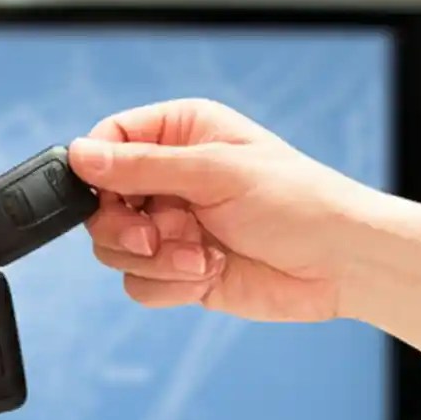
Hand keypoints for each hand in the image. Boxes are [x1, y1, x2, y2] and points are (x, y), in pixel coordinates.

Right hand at [69, 98, 384, 321]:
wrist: (339, 264)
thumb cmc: (298, 202)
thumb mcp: (217, 173)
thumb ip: (143, 166)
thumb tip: (80, 156)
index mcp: (181, 133)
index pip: (109, 141)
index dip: (97, 170)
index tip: (107, 193)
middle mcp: (170, 178)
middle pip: (100, 203)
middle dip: (125, 227)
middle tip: (156, 236)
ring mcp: (173, 227)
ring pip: (115, 248)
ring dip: (156, 259)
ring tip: (201, 255)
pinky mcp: (180, 270)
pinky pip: (140, 284)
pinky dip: (170, 285)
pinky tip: (210, 273)